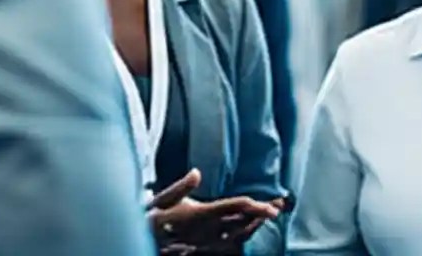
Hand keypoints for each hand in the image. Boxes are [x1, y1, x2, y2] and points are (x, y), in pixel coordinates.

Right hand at [146, 169, 280, 253]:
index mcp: (200, 214)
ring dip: (254, 225)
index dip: (257, 207)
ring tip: (267, 215)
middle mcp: (207, 230)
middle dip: (261, 214)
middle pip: (242, 222)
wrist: (142, 240)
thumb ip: (180, 187)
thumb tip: (196, 173)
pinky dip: (242, 235)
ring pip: (238, 235)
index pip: (235, 208)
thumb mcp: (160, 200)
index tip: (274, 207)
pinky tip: (248, 228)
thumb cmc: (149, 218)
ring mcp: (206, 241)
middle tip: (279, 205)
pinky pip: (229, 244)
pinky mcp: (203, 247)